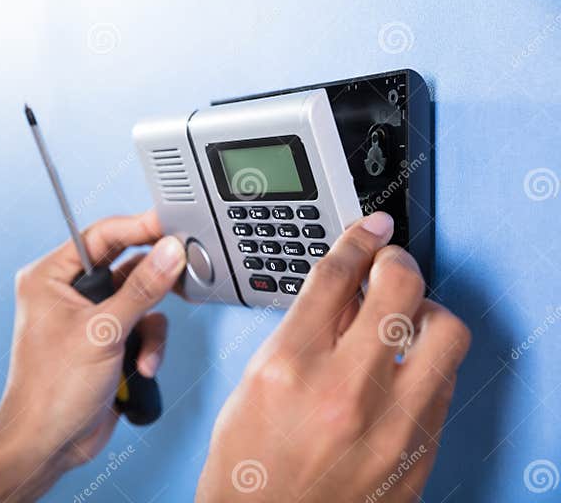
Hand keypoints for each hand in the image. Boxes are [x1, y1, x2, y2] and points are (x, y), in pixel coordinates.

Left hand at [0, 211, 185, 502]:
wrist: (49, 443)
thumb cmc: (50, 390)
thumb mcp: (103, 331)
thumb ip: (142, 288)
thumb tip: (170, 252)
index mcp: (52, 276)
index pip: (102, 235)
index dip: (139, 227)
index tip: (171, 226)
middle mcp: (70, 291)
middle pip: (127, 265)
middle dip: (152, 283)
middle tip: (181, 274)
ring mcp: (92, 317)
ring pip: (142, 299)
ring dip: (150, 327)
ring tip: (143, 352)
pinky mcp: (109, 340)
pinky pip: (143, 326)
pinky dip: (148, 346)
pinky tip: (141, 368)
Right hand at [196, 212, 470, 502]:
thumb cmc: (248, 465)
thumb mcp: (254, 383)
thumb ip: (301, 329)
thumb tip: (342, 290)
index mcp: (290, 367)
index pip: (335, 276)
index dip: (356, 240)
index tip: (369, 230)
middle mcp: (345, 391)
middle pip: (400, 287)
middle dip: (397, 261)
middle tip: (389, 265)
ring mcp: (390, 425)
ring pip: (444, 330)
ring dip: (426, 310)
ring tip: (406, 317)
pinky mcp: (418, 452)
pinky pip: (446, 382)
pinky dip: (429, 360)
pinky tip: (406, 365)